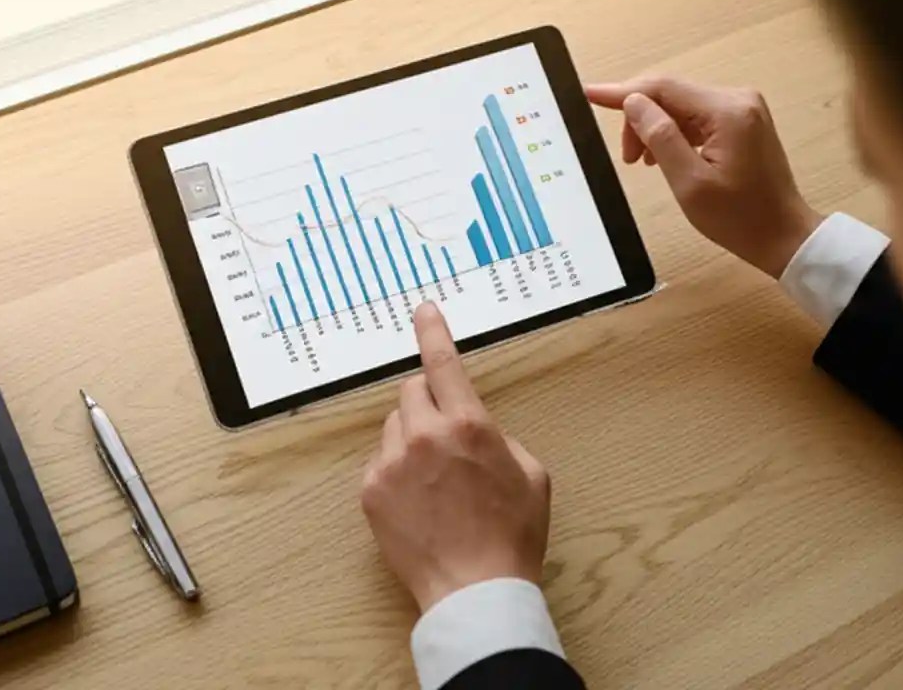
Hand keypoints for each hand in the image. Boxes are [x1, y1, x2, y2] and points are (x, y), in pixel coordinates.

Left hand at [361, 303, 550, 611]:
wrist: (474, 591)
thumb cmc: (511, 536)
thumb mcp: (532, 475)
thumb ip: (502, 438)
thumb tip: (477, 430)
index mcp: (469, 425)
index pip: (443, 362)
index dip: (432, 331)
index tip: (423, 311)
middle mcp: (425, 435)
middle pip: (412, 391)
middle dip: (428, 402)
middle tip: (445, 436)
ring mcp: (392, 463)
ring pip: (394, 427)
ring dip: (411, 439)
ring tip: (435, 482)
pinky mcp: (371, 490)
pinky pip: (381, 462)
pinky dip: (396, 472)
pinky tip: (419, 503)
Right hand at [585, 77, 822, 278]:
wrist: (782, 234)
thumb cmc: (739, 217)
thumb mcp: (689, 182)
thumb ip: (660, 137)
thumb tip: (634, 103)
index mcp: (728, 111)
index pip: (663, 88)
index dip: (622, 92)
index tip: (590, 93)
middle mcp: (738, 100)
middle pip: (671, 95)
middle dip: (640, 119)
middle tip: (626, 158)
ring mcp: (742, 109)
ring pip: (681, 106)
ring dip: (656, 129)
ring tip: (643, 162)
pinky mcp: (742, 121)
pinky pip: (697, 117)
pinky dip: (675, 133)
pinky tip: (664, 156)